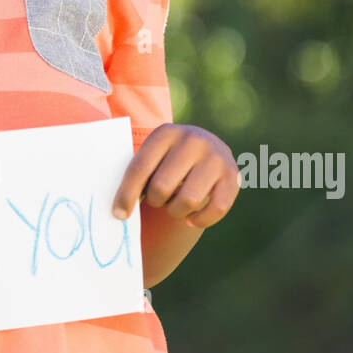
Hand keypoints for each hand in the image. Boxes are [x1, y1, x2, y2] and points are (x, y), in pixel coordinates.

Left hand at [112, 123, 239, 228]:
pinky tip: (191, 218)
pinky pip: (215, 209)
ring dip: (176, 211)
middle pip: (162, 186)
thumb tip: (120, 212)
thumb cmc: (167, 160)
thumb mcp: (152, 157)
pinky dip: (200, 220)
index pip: (140, 168)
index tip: (119, 215)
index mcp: (166, 133)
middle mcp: (193, 140)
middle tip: (158, 199)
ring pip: (188, 200)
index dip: (126, 194)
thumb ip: (136, 177)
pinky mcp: (233, 175)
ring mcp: (215, 156)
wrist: (204, 149)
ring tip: (174, 205)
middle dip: (155, 201)